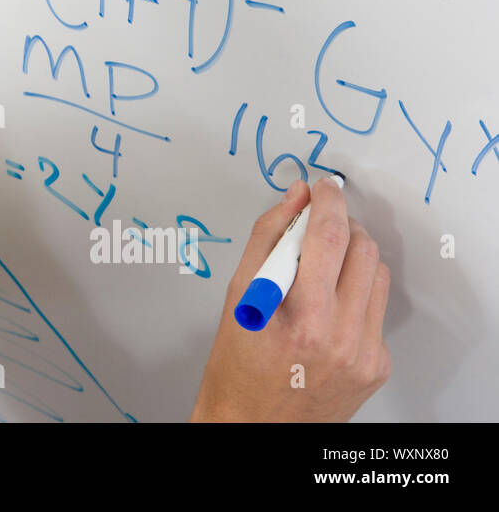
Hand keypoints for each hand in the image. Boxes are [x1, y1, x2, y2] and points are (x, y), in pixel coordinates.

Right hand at [189, 176, 391, 421]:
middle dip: (341, 226)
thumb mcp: (237, 296)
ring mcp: (364, 355)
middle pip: (362, 250)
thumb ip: (266, 239)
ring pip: (376, 276)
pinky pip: (376, 310)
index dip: (328, 202)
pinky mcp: (376, 366)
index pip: (328, 238)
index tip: (323, 187)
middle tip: (317, 226)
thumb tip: (293, 199)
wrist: (253, 425)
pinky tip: (326, 309)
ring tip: (320, 269)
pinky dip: (353, 296)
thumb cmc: (237, 366)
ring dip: (351, 258)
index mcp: (303, 318)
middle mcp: (341, 338)